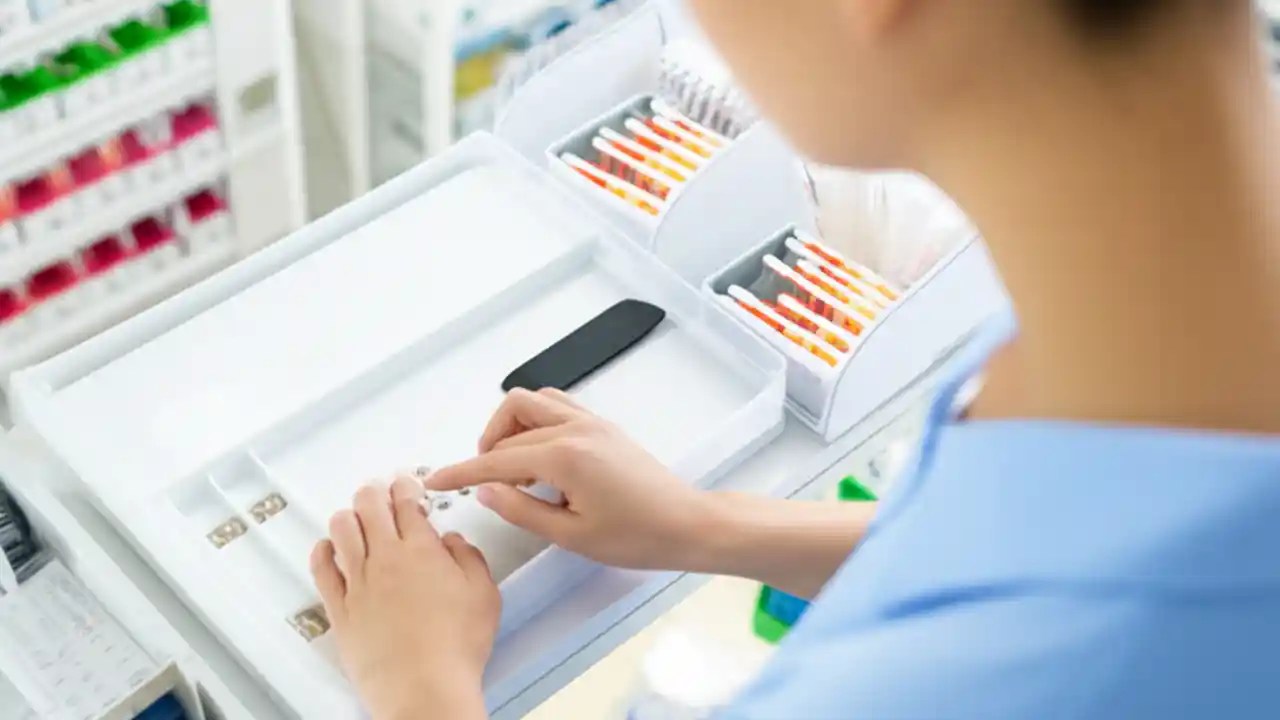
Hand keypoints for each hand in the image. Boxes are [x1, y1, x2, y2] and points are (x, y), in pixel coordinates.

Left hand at [311, 476, 498, 719]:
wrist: (423, 688)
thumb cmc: (460, 644)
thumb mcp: (485, 595)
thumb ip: (469, 559)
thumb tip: (451, 541)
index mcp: (423, 549)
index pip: (407, 503)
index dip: (406, 487)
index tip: (407, 483)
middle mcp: (386, 558)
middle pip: (369, 507)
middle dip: (373, 492)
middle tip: (379, 493)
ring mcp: (358, 582)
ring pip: (341, 530)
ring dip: (348, 516)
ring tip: (356, 517)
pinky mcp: (340, 609)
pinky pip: (322, 570)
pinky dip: (323, 551)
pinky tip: (328, 547)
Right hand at [428, 388, 710, 570]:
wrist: (686, 524)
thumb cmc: (637, 536)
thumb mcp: (571, 535)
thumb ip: (521, 510)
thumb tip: (486, 492)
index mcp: (565, 456)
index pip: (497, 460)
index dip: (462, 472)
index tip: (435, 480)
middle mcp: (576, 428)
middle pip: (511, 421)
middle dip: (488, 449)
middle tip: (488, 483)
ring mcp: (592, 421)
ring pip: (532, 401)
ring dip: (511, 426)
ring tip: (512, 468)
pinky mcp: (602, 425)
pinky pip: (557, 405)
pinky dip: (536, 421)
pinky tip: (539, 457)